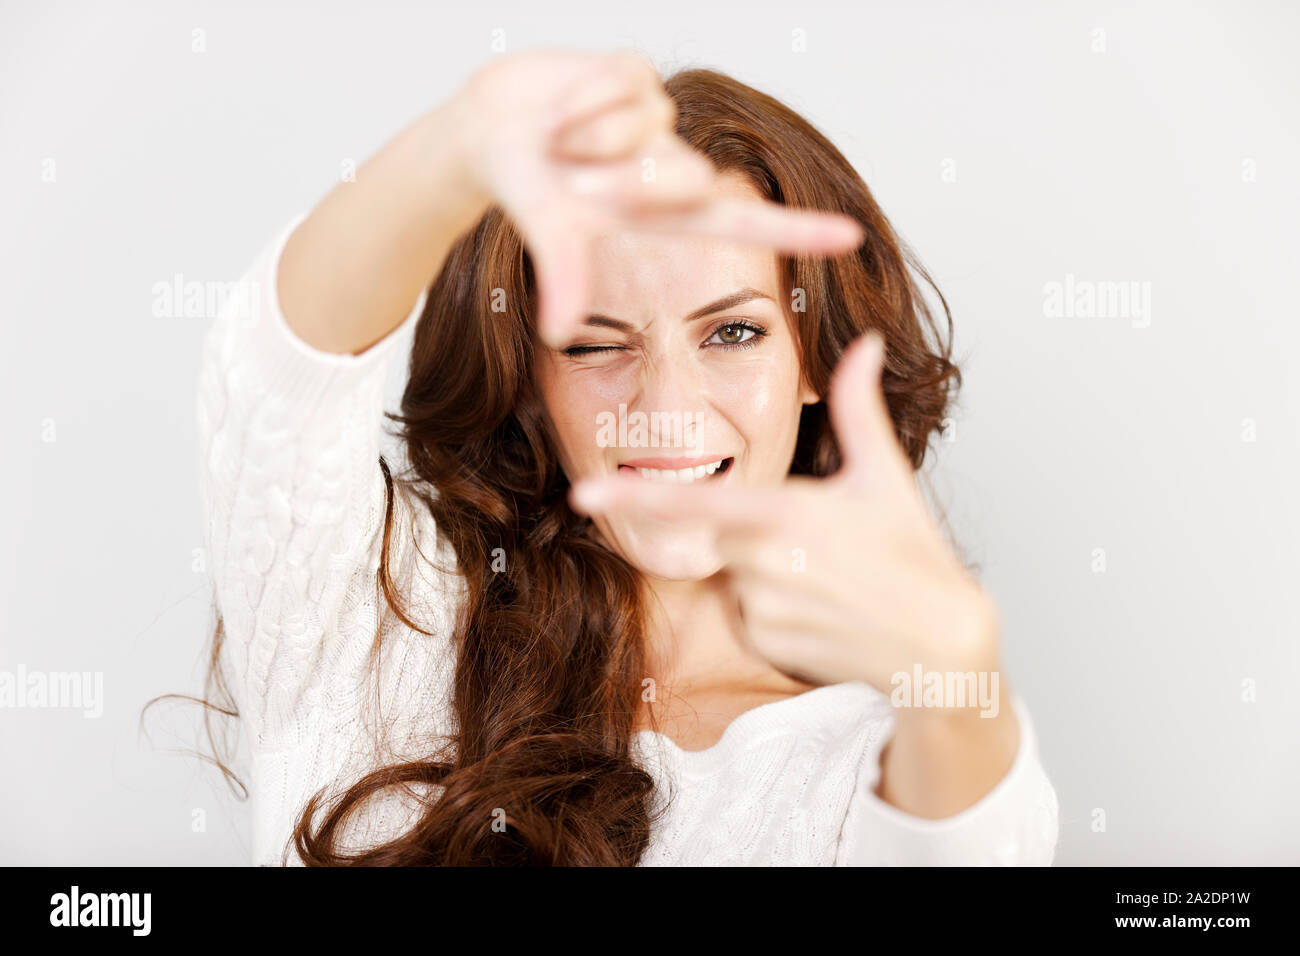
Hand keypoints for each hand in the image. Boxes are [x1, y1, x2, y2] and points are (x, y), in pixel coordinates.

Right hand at [452, 50, 864, 347]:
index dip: (796, 231)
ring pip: (648, 126)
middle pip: (689, 178)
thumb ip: (562, 273)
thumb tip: (558, 332)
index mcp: (665, 212)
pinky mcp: (636, 74)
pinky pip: (625, 81)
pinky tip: (563, 106)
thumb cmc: (526, 190)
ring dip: (593, 136)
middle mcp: (671, 166)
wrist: (486, 132)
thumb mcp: (548, 232)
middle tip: (579, 180)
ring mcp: (658, 120)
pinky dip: (585, 97)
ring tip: (560, 143)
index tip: (852, 238)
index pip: (744, 224)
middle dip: (631, 182)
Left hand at [568, 332, 1000, 696]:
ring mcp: (762, 610)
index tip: (584, 495)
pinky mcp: (764, 644)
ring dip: (764, 571)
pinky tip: (819, 610)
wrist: (939, 648)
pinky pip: (743, 614)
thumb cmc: (913, 555)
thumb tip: (866, 344)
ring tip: (826, 578)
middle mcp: (765, 564)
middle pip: (720, 533)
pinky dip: (770, 609)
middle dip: (754, 530)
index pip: (695, 505)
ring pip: (732, 575)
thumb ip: (858, 407)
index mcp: (787, 514)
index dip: (635, 500)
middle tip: (818, 542)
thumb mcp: (884, 475)